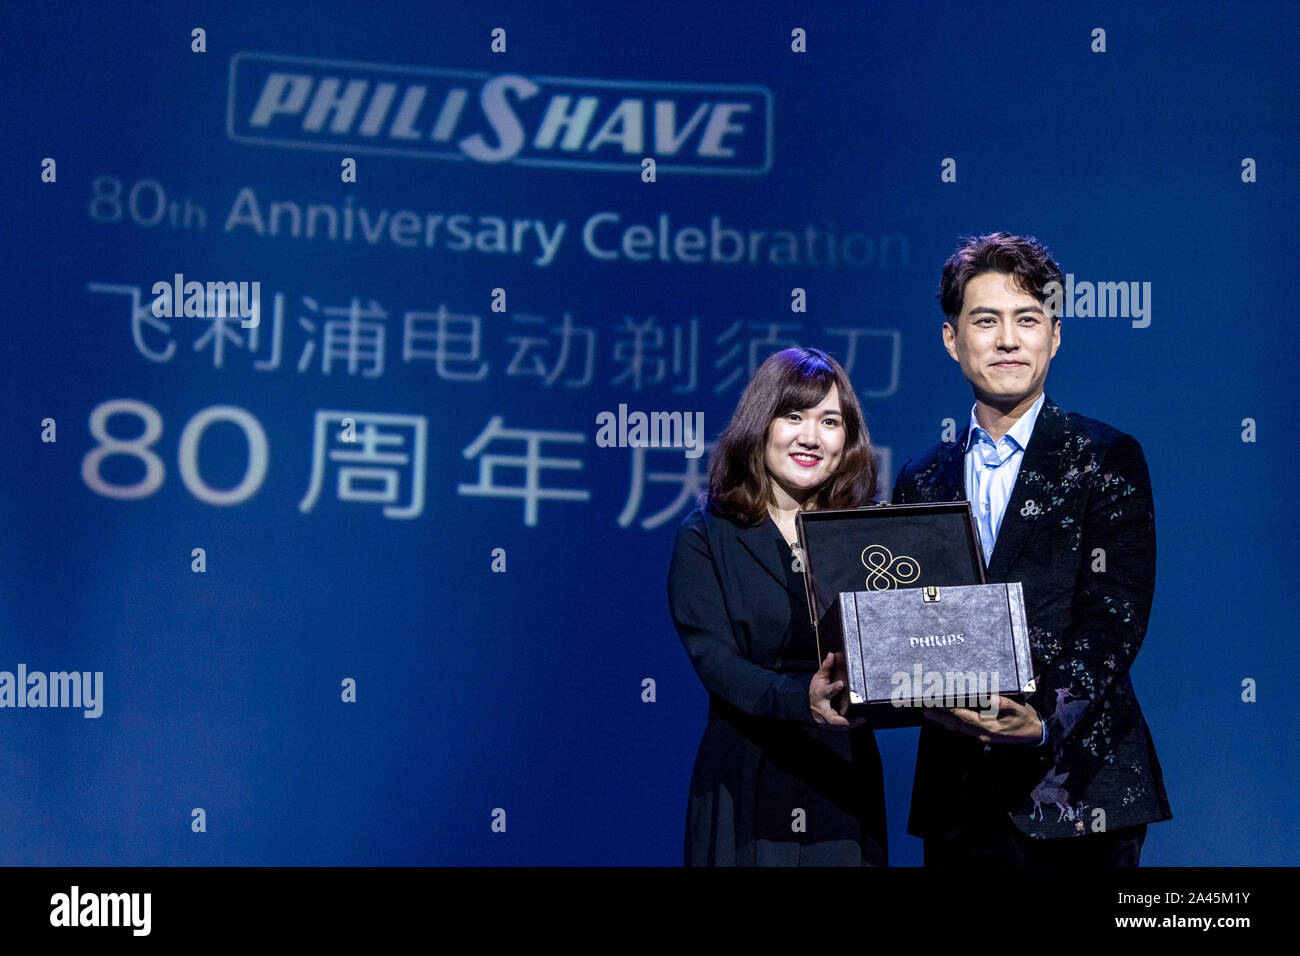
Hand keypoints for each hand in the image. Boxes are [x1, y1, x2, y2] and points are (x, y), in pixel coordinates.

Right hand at [810, 652, 864, 730]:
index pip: (825, 692)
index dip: (833, 688)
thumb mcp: (819, 677)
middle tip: (858, 717)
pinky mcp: (830, 725)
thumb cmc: (817, 690)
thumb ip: (826, 667)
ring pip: (837, 725)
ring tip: (861, 719)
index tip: (841, 684)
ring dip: (849, 724)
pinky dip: (849, 725)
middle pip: (831, 718)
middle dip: (843, 720)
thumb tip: (832, 654)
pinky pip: (840, 727)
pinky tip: (858, 721)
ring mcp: (825, 719)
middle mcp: (821, 709)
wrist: (812, 704)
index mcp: (819, 695)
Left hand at [922, 695, 1042, 744]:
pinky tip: (946, 722)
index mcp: (989, 727)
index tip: (938, 703)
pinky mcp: (984, 736)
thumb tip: (988, 697)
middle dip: (941, 717)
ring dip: (945, 721)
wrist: (1035, 734)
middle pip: (957, 724)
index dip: (950, 709)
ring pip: (959, 728)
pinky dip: (954, 725)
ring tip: (930, 714)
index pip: (964, 716)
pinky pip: (965, 730)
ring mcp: (983, 737)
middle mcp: (982, 734)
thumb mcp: (1017, 708)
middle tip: (925, 710)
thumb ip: (1002, 703)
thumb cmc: (1026, 719)